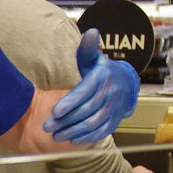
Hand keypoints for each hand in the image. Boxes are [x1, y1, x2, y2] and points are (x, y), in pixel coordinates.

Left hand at [45, 30, 139, 145]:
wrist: (124, 84)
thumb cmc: (101, 70)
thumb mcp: (93, 58)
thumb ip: (87, 48)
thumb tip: (91, 32)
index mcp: (101, 78)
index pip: (85, 92)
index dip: (70, 103)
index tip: (54, 112)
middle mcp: (109, 94)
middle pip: (86, 110)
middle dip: (66, 121)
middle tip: (47, 127)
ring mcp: (113, 109)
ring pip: (93, 123)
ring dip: (73, 131)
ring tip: (56, 136)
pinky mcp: (114, 120)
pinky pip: (101, 131)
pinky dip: (86, 137)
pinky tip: (71, 140)